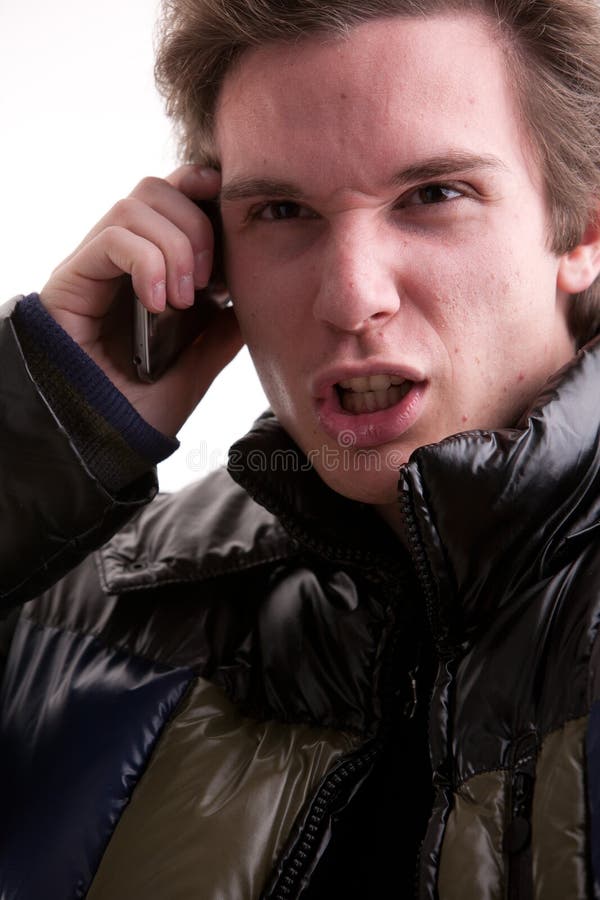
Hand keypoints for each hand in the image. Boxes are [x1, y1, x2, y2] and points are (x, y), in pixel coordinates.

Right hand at [40, 165, 242, 435]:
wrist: (103, 441)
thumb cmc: (142, 407)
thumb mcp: (199, 363)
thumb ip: (223, 327)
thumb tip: (254, 293)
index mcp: (152, 268)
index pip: (176, 198)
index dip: (206, 193)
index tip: (236, 221)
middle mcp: (120, 259)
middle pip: (158, 188)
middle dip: (197, 225)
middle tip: (208, 283)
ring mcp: (94, 267)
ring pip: (135, 204)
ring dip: (174, 246)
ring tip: (182, 300)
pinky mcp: (71, 279)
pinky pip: (111, 237)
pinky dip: (146, 261)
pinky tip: (157, 303)